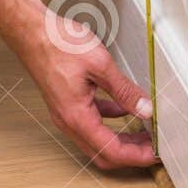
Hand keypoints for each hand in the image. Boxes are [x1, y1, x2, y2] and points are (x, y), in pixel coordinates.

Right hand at [16, 10, 156, 170]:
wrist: (31, 32)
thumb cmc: (57, 43)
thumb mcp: (100, 64)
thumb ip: (124, 90)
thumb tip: (145, 109)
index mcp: (77, 116)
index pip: (111, 151)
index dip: (136, 156)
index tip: (155, 153)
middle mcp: (69, 121)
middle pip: (103, 154)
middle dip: (131, 154)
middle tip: (153, 147)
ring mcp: (65, 114)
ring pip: (97, 141)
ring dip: (121, 140)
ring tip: (143, 133)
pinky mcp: (66, 104)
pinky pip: (90, 123)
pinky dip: (109, 122)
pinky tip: (122, 110)